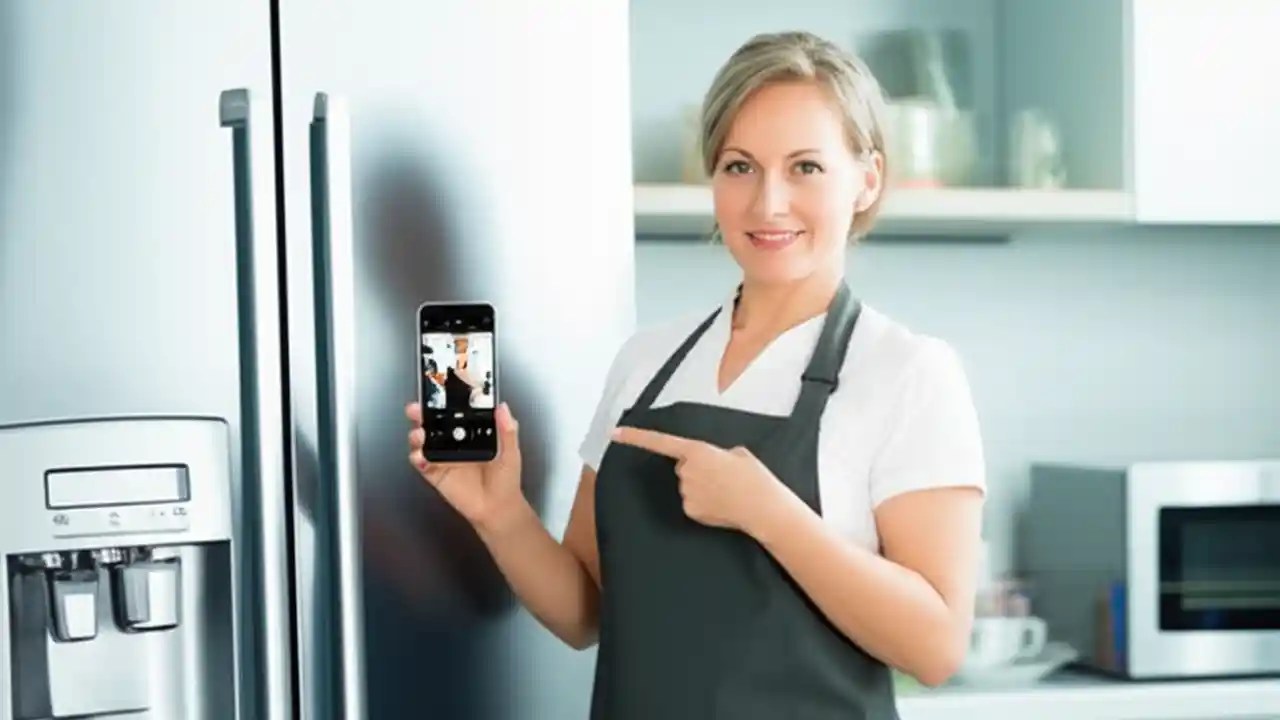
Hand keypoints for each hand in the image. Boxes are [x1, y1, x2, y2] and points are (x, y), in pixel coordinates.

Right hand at [406, 401, 526, 532]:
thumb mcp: (511, 452)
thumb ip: (507, 431)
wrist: (497, 508)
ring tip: (420, 434)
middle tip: (417, 409)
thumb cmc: (505, 480)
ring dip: (417, 435)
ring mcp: (443, 457)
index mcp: (471, 433)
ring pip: (423, 441)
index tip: (438, 392)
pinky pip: (422, 463)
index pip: (454, 412)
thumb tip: (504, 408)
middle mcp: (454, 442)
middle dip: (421, 414)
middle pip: (432, 424)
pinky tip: (420, 456)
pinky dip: (417, 458)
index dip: (444, 402)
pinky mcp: (436, 473)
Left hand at [611, 426, 790, 534]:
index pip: (660, 442)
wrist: (762, 507)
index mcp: (696, 450)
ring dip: (701, 487)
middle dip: (696, 469)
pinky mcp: (689, 510)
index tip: (614, 432)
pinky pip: (691, 503)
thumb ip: (715, 453)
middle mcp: (685, 471)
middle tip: (722, 475)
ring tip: (725, 491)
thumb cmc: (753, 477)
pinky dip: (703, 504)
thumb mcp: (737, 453)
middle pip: (681, 467)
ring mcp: (685, 492)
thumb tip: (709, 462)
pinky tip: (721, 505)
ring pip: (687, 486)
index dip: (636, 437)